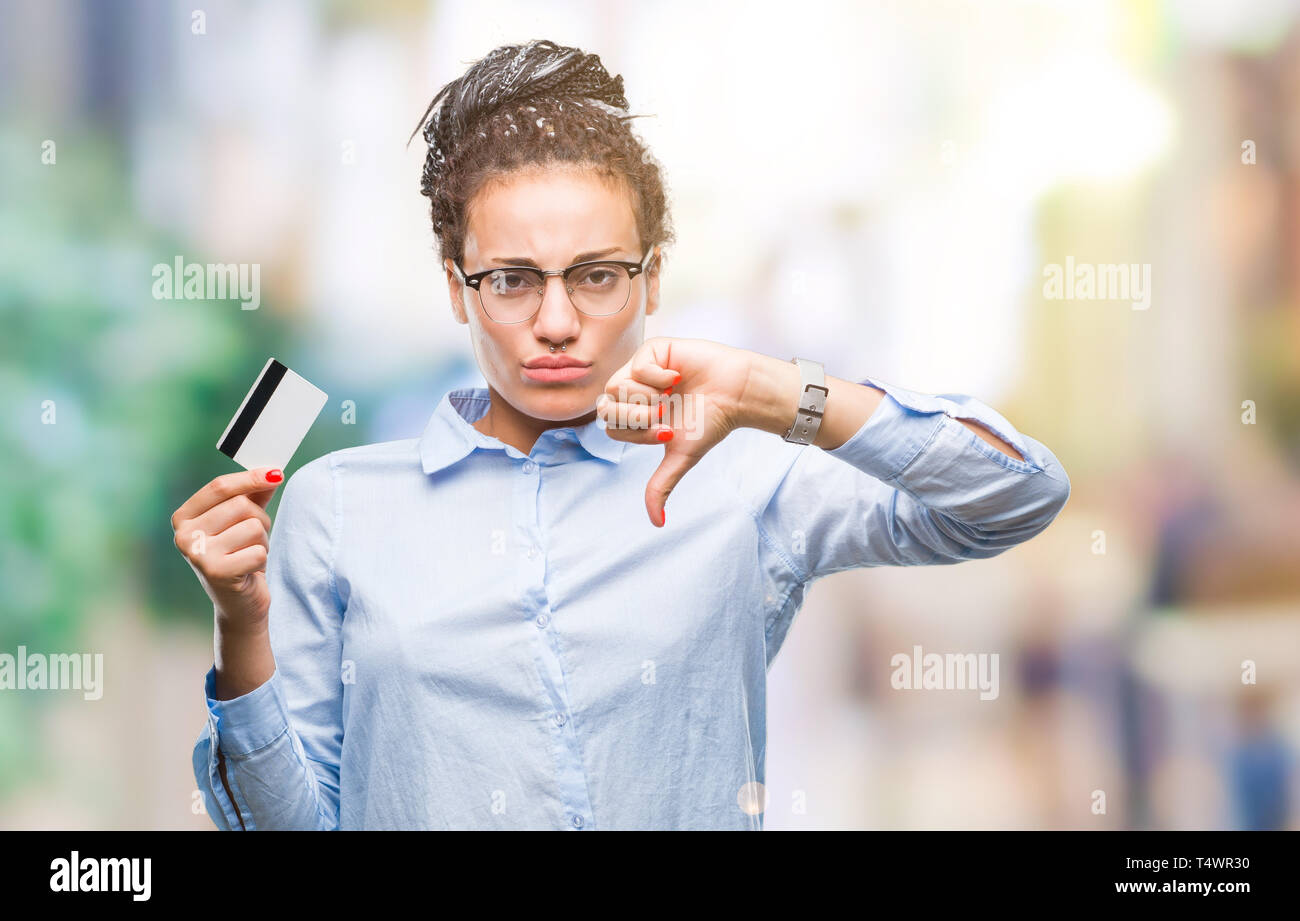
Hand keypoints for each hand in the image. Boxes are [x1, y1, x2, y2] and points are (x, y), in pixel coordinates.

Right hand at [171, 467, 283, 630]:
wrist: (239, 604)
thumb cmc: (240, 557)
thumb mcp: (243, 521)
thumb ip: (254, 494)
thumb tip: (272, 471)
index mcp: (184, 517)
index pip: (219, 486)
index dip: (250, 478)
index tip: (276, 473)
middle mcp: (184, 535)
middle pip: (240, 505)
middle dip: (260, 519)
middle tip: (254, 539)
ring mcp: (197, 554)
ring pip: (252, 527)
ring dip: (262, 541)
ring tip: (249, 555)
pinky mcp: (216, 572)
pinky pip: (258, 551)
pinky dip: (261, 560)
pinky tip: (249, 571)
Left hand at [597, 336, 758, 526]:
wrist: (736, 395)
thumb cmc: (710, 421)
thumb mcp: (681, 456)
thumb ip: (661, 485)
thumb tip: (656, 522)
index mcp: (635, 414)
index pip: (612, 428)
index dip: (638, 435)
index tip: (667, 433)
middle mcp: (633, 391)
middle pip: (606, 408)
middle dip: (636, 418)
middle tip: (665, 415)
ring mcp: (640, 368)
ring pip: (616, 386)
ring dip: (647, 398)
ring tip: (671, 398)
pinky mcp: (653, 350)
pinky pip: (637, 365)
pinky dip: (658, 378)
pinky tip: (677, 379)